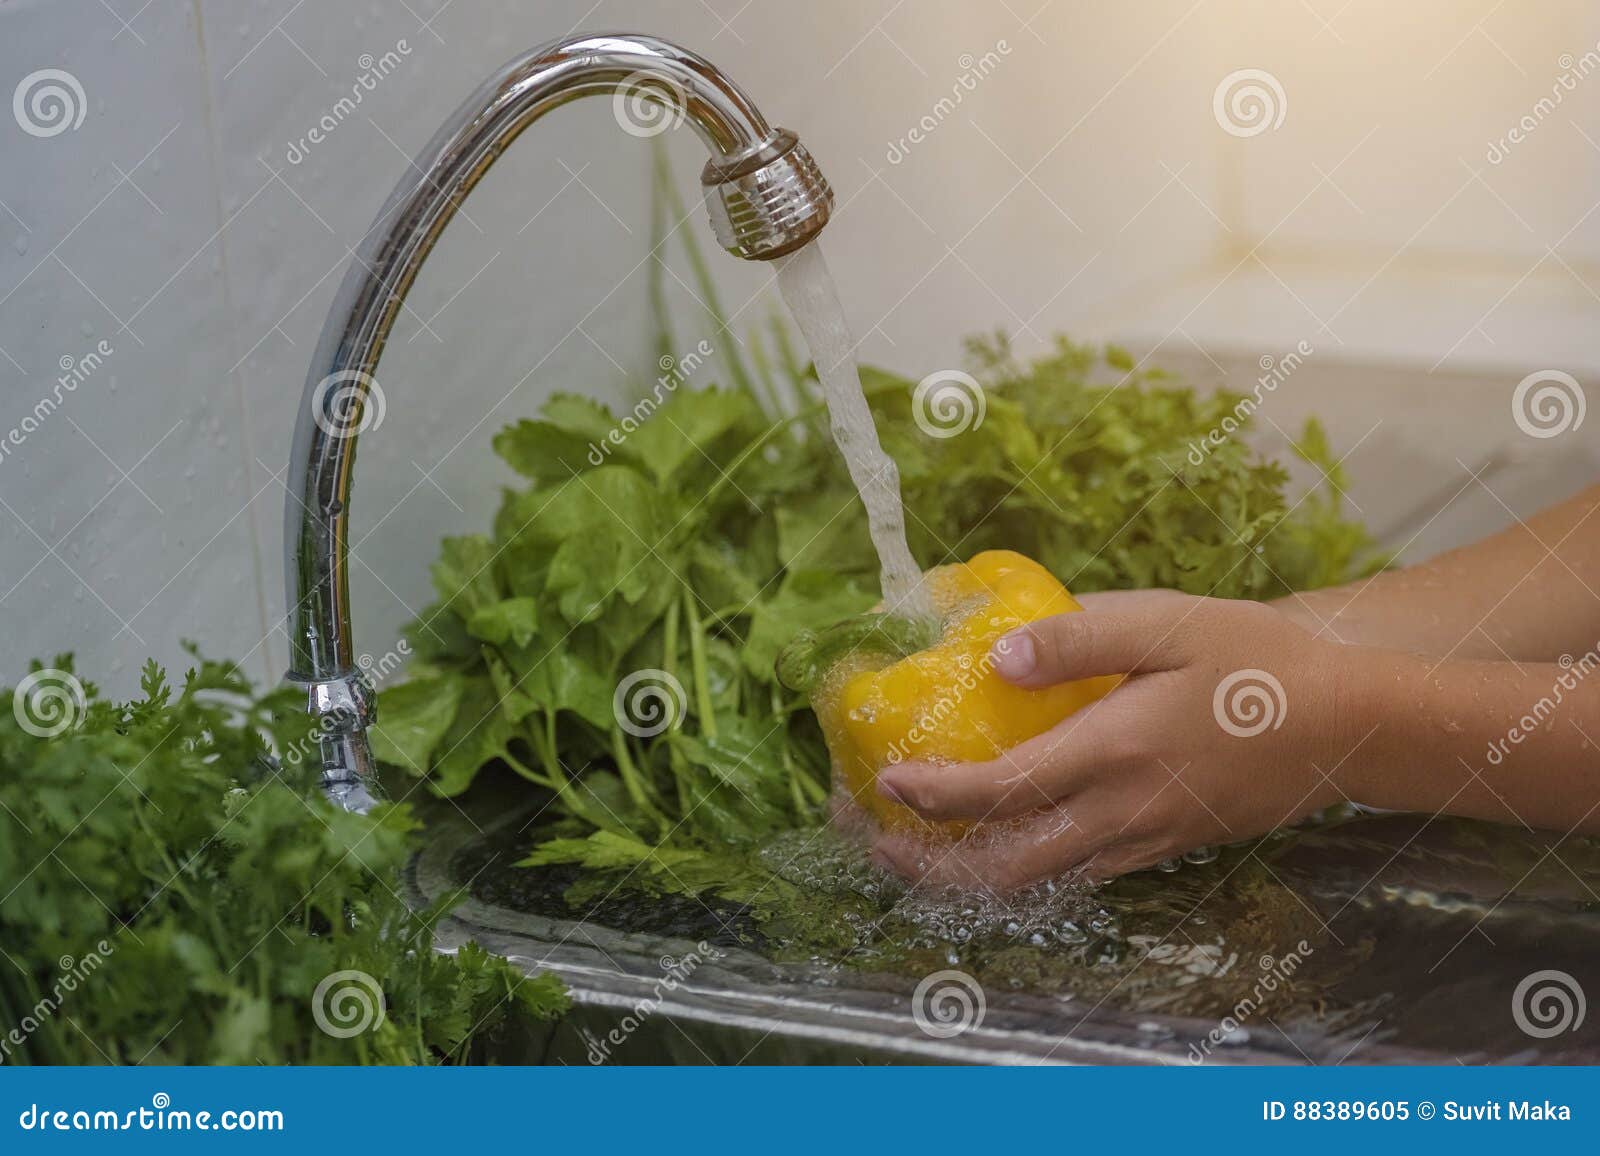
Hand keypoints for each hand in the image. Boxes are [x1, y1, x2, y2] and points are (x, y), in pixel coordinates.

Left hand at [871, 590, 1357, 888]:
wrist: (1353, 725)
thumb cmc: (1260, 663)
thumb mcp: (1169, 625)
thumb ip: (1078, 641)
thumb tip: (997, 656)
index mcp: (1113, 755)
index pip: (999, 795)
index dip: (932, 796)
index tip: (886, 781)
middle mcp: (1121, 814)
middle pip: (1003, 867)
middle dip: (928, 862)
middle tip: (876, 834)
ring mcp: (1145, 841)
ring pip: (1038, 882)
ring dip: (969, 872)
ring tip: (920, 842)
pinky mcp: (1166, 848)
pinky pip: (1079, 873)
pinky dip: (1024, 868)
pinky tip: (1004, 836)